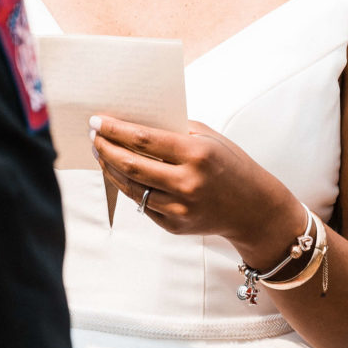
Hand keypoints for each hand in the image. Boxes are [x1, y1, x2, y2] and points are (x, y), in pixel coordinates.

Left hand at [90, 114, 305, 268]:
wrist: (254, 208)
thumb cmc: (229, 164)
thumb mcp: (208, 138)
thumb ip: (173, 130)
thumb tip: (132, 122)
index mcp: (196, 154)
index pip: (143, 140)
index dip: (115, 129)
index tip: (96, 121)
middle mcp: (187, 183)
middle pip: (130, 165)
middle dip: (105, 148)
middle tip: (93, 136)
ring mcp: (180, 209)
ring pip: (131, 188)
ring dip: (111, 169)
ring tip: (101, 153)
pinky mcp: (175, 226)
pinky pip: (142, 204)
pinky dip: (128, 187)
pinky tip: (120, 174)